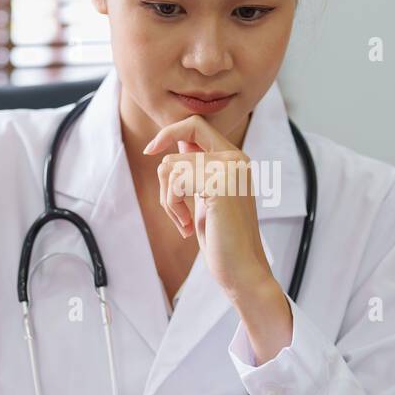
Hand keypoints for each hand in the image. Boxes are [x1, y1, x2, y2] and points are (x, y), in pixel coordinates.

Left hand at [142, 115, 273, 301]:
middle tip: (176, 212)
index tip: (151, 150)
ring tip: (183, 222)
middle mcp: (236, 159)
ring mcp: (230, 170)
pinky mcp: (220, 185)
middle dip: (165, 184)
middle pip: (175, 151)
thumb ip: (197, 169)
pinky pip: (175, 183)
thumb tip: (177, 142)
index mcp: (235, 159)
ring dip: (168, 200)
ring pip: (170, 168)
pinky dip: (173, 207)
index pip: (196, 125)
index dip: (169, 132)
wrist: (243, 270)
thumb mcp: (207, 197)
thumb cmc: (223, 239)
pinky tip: (187, 227)